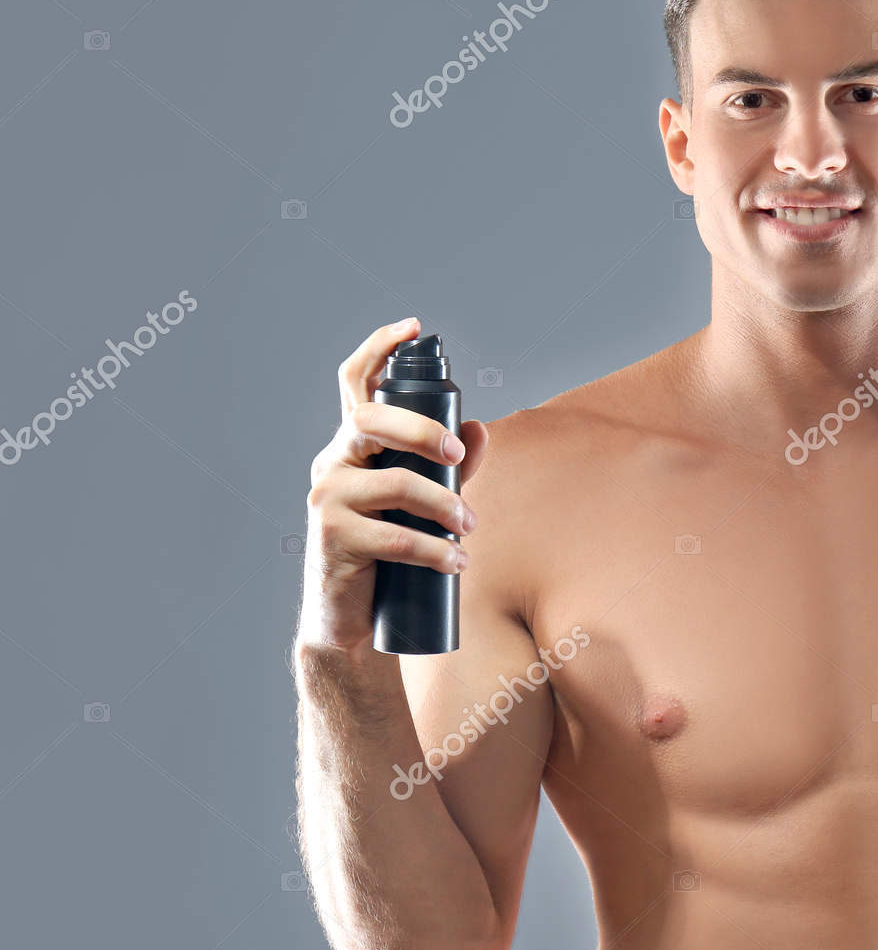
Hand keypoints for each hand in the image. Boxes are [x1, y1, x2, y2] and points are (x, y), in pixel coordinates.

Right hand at [296, 317, 489, 651]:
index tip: (414, 327)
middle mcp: (332, 463)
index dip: (380, 349)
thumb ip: (449, 467)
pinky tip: (457, 561)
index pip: (355, 384)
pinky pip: (393, 536)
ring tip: (469, 527)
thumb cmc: (388, 554)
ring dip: (442, 504)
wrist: (350, 621)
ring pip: (392, 483)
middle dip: (422, 431)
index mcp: (352, 446)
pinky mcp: (333, 540)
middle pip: (370, 421)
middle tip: (457, 456)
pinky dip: (434, 549)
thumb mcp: (422, 503)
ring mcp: (326, 500)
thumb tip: (478, 430)